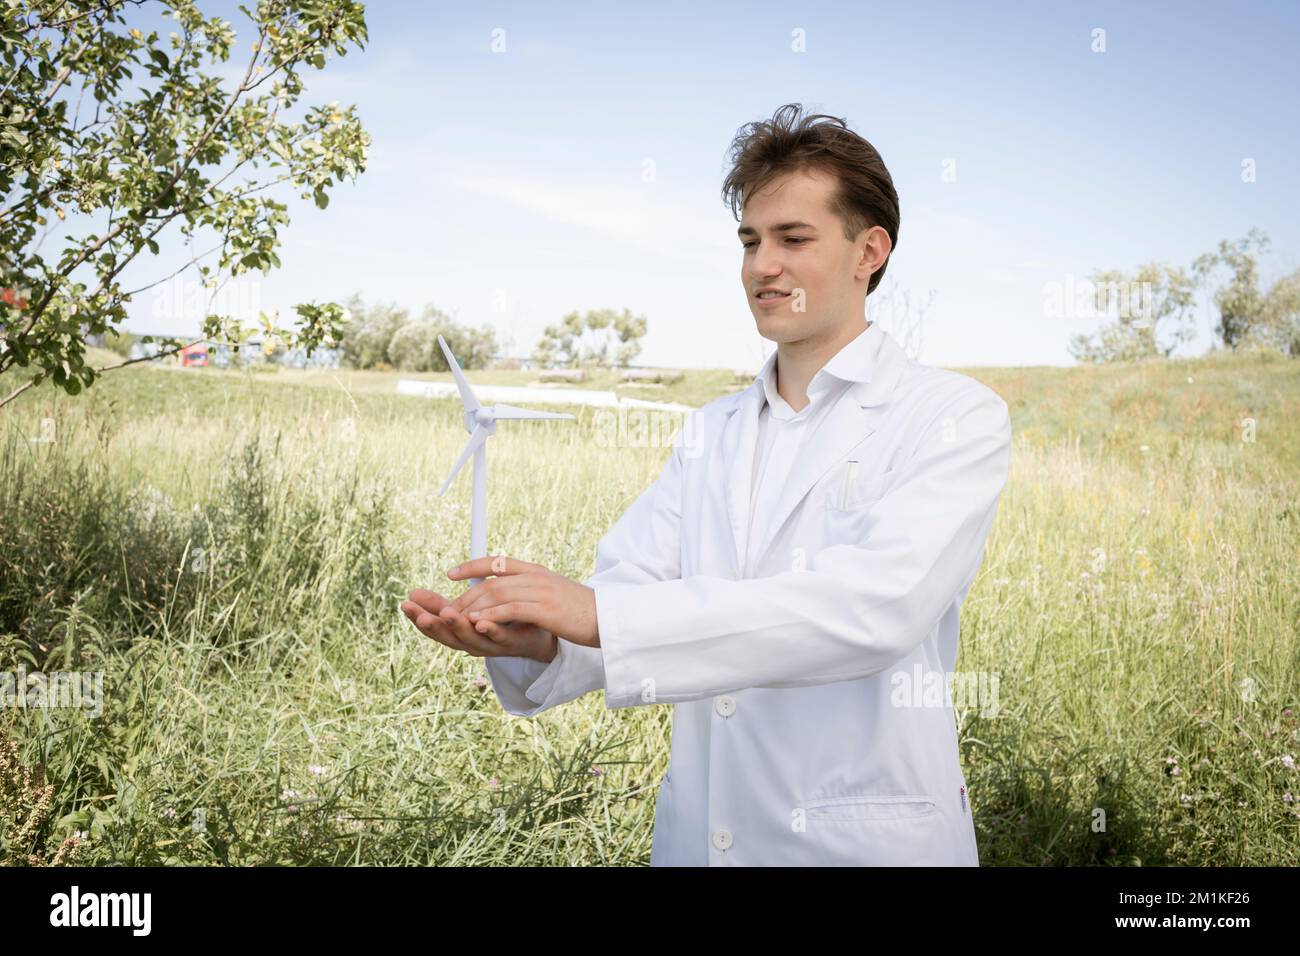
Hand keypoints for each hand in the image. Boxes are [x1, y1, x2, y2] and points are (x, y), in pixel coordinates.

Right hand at [402, 588, 557, 661]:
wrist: (535, 635)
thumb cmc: (495, 622)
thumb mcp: (465, 611)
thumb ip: (441, 604)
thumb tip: (411, 592)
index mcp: (458, 633)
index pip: (434, 626)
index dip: (418, 617)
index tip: (405, 603)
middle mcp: (471, 643)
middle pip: (447, 636)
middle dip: (432, 625)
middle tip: (420, 614)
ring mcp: (490, 645)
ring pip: (471, 638)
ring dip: (458, 627)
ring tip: (446, 615)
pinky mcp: (511, 642)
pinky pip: (499, 637)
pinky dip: (489, 631)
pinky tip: (481, 622)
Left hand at [446, 555, 600, 647]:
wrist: (610, 619)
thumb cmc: (584, 611)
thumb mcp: (556, 593)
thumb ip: (535, 590)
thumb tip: (517, 594)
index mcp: (538, 571)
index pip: (498, 562)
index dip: (472, 566)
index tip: (451, 573)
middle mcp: (537, 577)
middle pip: (492, 582)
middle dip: (467, 596)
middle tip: (446, 609)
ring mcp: (541, 591)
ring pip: (497, 594)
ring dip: (473, 607)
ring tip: (455, 618)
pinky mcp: (545, 609)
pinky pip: (510, 609)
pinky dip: (490, 615)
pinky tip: (476, 624)